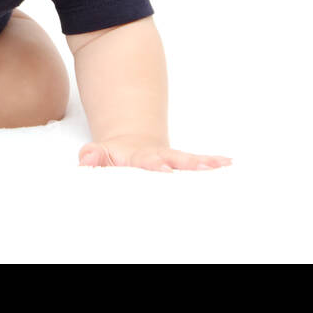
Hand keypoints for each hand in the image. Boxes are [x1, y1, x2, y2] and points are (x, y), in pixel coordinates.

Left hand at [78, 133, 232, 171]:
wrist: (129, 144)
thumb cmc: (112, 157)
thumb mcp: (97, 154)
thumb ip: (91, 157)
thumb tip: (86, 160)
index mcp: (138, 157)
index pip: (146, 162)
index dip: (154, 165)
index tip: (163, 167)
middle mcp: (158, 157)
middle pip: (174, 159)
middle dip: (187, 164)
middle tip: (201, 167)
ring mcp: (170, 159)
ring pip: (188, 160)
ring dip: (203, 163)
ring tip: (220, 165)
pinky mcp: (179, 162)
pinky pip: (195, 162)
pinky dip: (211, 162)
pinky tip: (227, 163)